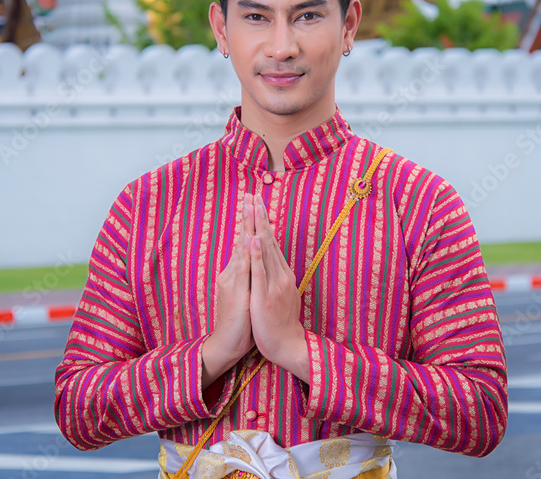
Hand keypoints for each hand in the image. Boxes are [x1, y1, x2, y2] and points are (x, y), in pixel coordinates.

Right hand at [202, 195, 254, 388]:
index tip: (255, 203)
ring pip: (242, 249)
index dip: (251, 223)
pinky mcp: (235, 293)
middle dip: (247, 216)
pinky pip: (243, 270)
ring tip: (249, 207)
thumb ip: (249, 277)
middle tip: (250, 194)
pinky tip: (250, 240)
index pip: (245, 242)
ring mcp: (232, 282)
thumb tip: (255, 263)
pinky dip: (247, 254)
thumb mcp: (246, 295)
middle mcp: (232, 273)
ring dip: (247, 227)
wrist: (226, 345)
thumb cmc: (239, 322)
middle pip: (242, 240)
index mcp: (237, 273)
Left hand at [248, 193, 310, 382]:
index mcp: (281, 273)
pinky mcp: (265, 296)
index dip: (263, 221)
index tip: (257, 202)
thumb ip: (276, 277)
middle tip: (254, 194)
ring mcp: (273, 284)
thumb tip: (274, 263)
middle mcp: (279, 274)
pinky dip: (256, 254)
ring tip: (254, 207)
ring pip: (265, 250)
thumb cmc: (280, 322)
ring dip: (259, 227)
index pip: (270, 242)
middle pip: (268, 240)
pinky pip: (260, 272)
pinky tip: (252, 239)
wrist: (288, 346)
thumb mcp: (280, 294)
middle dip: (261, 216)